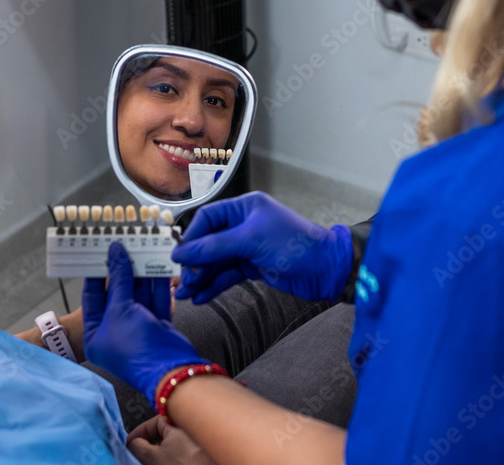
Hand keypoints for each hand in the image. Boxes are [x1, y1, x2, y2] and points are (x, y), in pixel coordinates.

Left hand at [83, 242, 207, 403]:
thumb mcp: (120, 309)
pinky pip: (155, 300)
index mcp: (95, 334)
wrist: (170, 369)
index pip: (92, 297)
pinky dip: (158, 284)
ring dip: (142, 274)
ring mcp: (138, 329)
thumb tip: (116, 252)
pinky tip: (160, 265)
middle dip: (123, 271)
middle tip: (125, 247)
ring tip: (143, 250)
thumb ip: (119, 279)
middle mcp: (116, 331)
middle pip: (118, 294)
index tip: (101, 253)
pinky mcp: (158, 326)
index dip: (97, 273)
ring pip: (139, 295)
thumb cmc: (136, 347)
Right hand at [127, 416, 216, 464]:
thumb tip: (132, 442)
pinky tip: (171, 462)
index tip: (129, 445)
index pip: (151, 424)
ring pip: (172, 443)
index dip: (137, 435)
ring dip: (161, 453)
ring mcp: (197, 438)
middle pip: (161, 434)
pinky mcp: (204, 450)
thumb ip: (139, 447)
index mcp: (177, 419)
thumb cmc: (188, 464)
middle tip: (140, 458)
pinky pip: (183, 450)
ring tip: (155, 462)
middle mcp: (189, 425)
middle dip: (149, 446)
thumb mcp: (155, 457)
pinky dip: (174, 456)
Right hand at [172, 191, 353, 303]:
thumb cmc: (293, 244)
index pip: (208, 219)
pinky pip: (228, 274)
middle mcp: (244, 224)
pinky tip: (202, 297)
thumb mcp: (251, 240)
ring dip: (201, 277)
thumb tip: (181, 253)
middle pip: (209, 242)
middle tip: (182, 281)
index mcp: (245, 208)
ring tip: (186, 294)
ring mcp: (248, 247)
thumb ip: (214, 246)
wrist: (325, 269)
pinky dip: (215, 285)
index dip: (192, 238)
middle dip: (194, 262)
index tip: (178, 257)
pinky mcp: (253, 266)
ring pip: (216, 261)